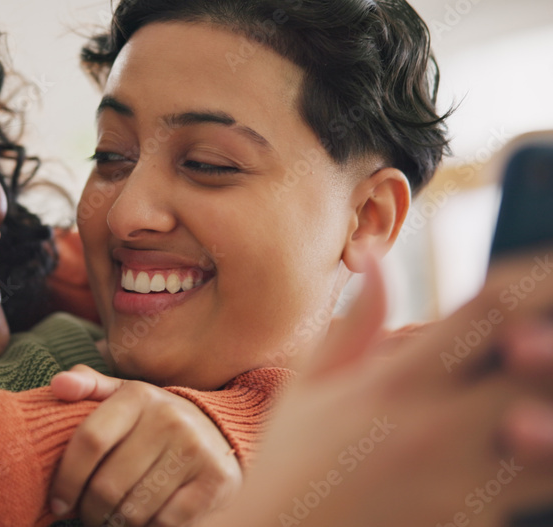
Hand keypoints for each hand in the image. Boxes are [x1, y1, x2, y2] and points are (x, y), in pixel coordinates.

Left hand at [48, 366, 241, 525]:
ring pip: (134, 509)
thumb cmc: (154, 419)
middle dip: (90, 511)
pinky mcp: (215, 480)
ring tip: (112, 519)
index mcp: (138, 396)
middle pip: (108, 484)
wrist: (221, 430)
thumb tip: (58, 386)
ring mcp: (194, 450)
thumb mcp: (123, 395)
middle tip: (88, 516)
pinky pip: (165, 523)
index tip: (57, 502)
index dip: (66, 478)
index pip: (90, 440)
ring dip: (116, 524)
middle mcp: (168, 419)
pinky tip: (142, 522)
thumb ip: (88, 387)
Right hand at [206, 252, 552, 526]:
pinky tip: (531, 439)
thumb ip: (356, 323)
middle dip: (552, 345)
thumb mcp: (308, 389)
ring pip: (552, 433)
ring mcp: (460, 482)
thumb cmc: (290, 469)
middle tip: (543, 342)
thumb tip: (378, 254)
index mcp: (392, 383)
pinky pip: (536, 485)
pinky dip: (545, 459)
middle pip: (539, 364)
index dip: (534, 284)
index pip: (490, 310)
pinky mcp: (473, 523)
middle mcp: (433, 427)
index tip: (544, 282)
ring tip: (535, 402)